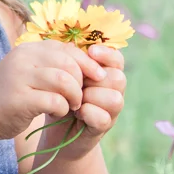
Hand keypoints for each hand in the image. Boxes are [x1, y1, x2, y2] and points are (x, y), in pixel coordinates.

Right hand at [0, 40, 104, 140]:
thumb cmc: (13, 94)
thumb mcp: (31, 72)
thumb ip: (53, 63)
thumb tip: (89, 60)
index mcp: (28, 49)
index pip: (67, 48)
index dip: (87, 62)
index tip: (98, 76)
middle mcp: (22, 58)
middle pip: (68, 63)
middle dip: (81, 81)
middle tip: (81, 96)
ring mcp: (18, 77)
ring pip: (63, 80)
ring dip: (74, 95)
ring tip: (73, 105)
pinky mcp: (18, 99)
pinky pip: (53, 100)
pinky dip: (62, 107)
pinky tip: (58, 111)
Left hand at [43, 44, 125, 160]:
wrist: (56, 128)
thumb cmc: (62, 95)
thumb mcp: (66, 75)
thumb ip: (73, 61)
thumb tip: (72, 45)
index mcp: (107, 73)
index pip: (117, 59)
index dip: (107, 54)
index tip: (91, 52)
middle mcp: (114, 90)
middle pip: (118, 78)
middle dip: (95, 80)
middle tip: (77, 84)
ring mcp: (111, 110)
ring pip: (115, 99)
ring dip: (92, 97)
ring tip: (76, 100)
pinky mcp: (104, 127)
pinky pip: (104, 118)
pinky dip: (89, 113)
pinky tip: (78, 113)